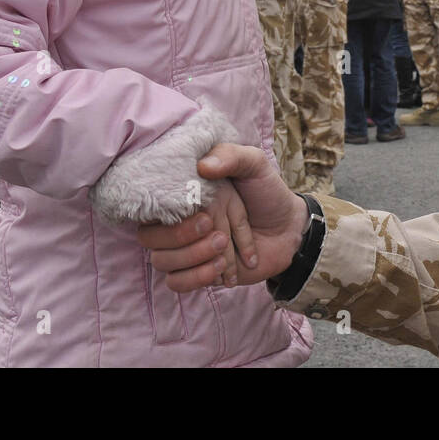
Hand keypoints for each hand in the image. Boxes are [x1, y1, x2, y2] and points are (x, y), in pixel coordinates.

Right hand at [138, 143, 308, 292]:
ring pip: (161, 262)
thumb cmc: (266, 192)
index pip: (151, 205)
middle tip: (219, 236)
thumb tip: (203, 166)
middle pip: (150, 238)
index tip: (206, 217)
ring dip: (195, 259)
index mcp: (182, 192)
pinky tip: (224, 271)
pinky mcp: (194, 271)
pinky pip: (175, 283)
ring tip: (226, 254)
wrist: (288, 229)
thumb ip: (232, 156)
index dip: (173, 215)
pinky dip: (198, 278)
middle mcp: (176, 219)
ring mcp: (183, 247)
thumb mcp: (254, 165)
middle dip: (183, 240)